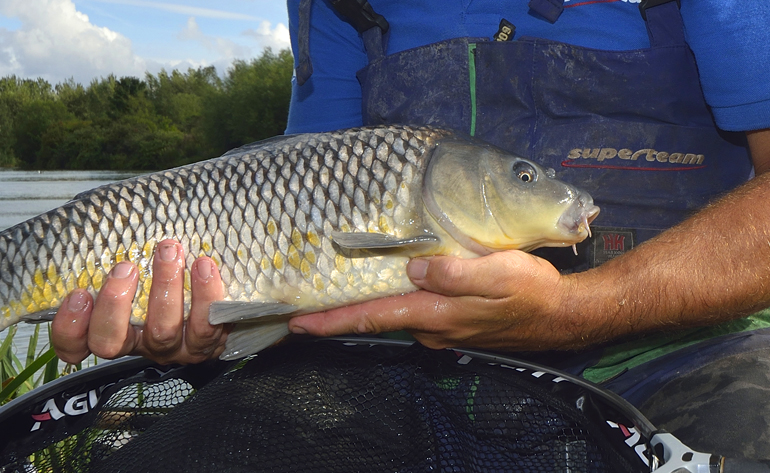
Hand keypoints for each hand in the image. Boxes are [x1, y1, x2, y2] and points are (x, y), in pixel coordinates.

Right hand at [51, 239, 228, 364]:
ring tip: (170, 252)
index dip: (69, 326)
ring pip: (161, 331)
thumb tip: (101, 214)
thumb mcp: (133, 260)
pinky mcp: (204, 344)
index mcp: (107, 327)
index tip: (79, 293)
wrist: (214, 286)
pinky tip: (203, 266)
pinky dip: (204, 295)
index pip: (73, 344)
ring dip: (164, 289)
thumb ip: (111, 249)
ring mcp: (170, 347)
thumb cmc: (161, 268)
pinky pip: (204, 327)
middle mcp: (135, 343)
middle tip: (125, 268)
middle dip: (113, 305)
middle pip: (110, 342)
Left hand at [288, 250, 595, 351]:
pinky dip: (394, 303)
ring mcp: (442, 330)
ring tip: (335, 292)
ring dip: (365, 308)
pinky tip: (391, 288)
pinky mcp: (455, 324)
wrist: (564, 315)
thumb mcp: (496, 273)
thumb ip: (453, 274)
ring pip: (395, 316)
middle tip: (300, 311)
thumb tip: (413, 269)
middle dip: (337, 317)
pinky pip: (415, 314)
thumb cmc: (531, 289)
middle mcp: (431, 328)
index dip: (333, 321)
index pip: (372, 318)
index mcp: (434, 314)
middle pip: (375, 320)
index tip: (297, 323)